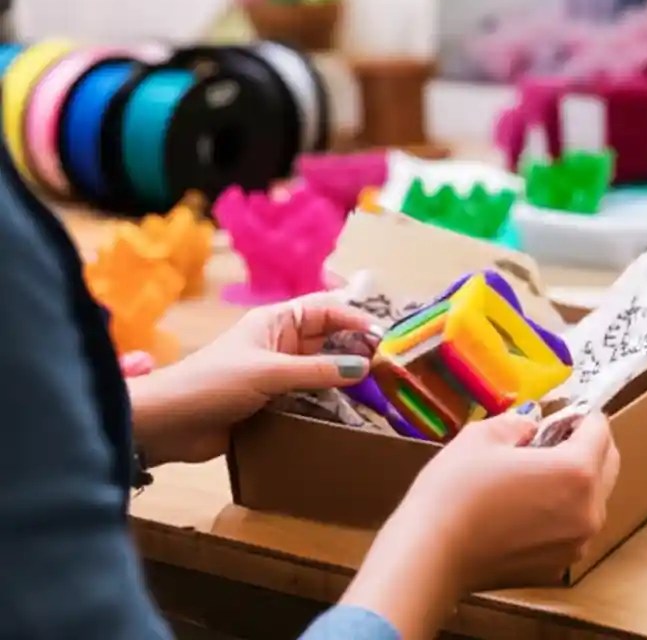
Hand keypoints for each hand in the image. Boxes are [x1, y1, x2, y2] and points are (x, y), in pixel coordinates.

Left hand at [129, 292, 376, 464]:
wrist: (169, 425)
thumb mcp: (269, 372)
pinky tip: (353, 413)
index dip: (355, 319)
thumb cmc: (213, 384)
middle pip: (329, 340)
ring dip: (346, 379)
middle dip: (357, 350)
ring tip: (378, 392)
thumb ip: (317, 371)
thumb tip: (364, 366)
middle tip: (388, 368)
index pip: (326, 310)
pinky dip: (332, 402)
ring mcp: (278, 374)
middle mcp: (281, 344)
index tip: (383, 339)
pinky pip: (312, 397)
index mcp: (276, 322)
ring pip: (324, 370)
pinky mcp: (275, 403)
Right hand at [341, 411, 619, 636]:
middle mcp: (589, 510)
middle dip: (587, 446)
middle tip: (549, 441)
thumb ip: (520, 424)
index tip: (555, 416)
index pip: (600, 430)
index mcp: (577, 472)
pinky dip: (562, 512)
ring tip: (533, 477)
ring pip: (593, 499)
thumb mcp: (483, 437)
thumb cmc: (454, 491)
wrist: (430, 556)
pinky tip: (525, 509)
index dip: (578, 416)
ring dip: (577, 481)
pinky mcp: (559, 566)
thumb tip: (533, 428)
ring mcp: (577, 543)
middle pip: (608, 464)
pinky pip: (574, 527)